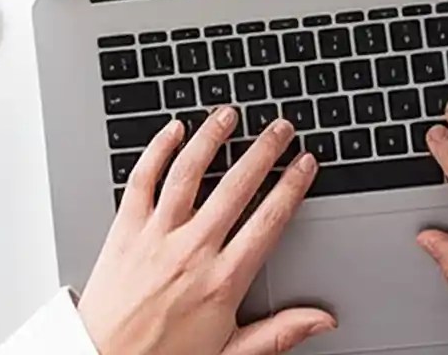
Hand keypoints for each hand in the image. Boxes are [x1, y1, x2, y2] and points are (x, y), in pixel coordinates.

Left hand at [78, 106, 335, 354]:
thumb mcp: (230, 354)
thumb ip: (279, 333)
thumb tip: (323, 320)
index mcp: (222, 281)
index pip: (268, 221)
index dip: (292, 187)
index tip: (305, 164)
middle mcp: (191, 250)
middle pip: (236, 187)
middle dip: (264, 151)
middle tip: (280, 128)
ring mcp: (156, 235)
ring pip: (189, 172)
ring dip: (212, 138)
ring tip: (230, 115)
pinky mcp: (124, 229)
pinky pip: (142, 179)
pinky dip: (158, 149)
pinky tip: (173, 130)